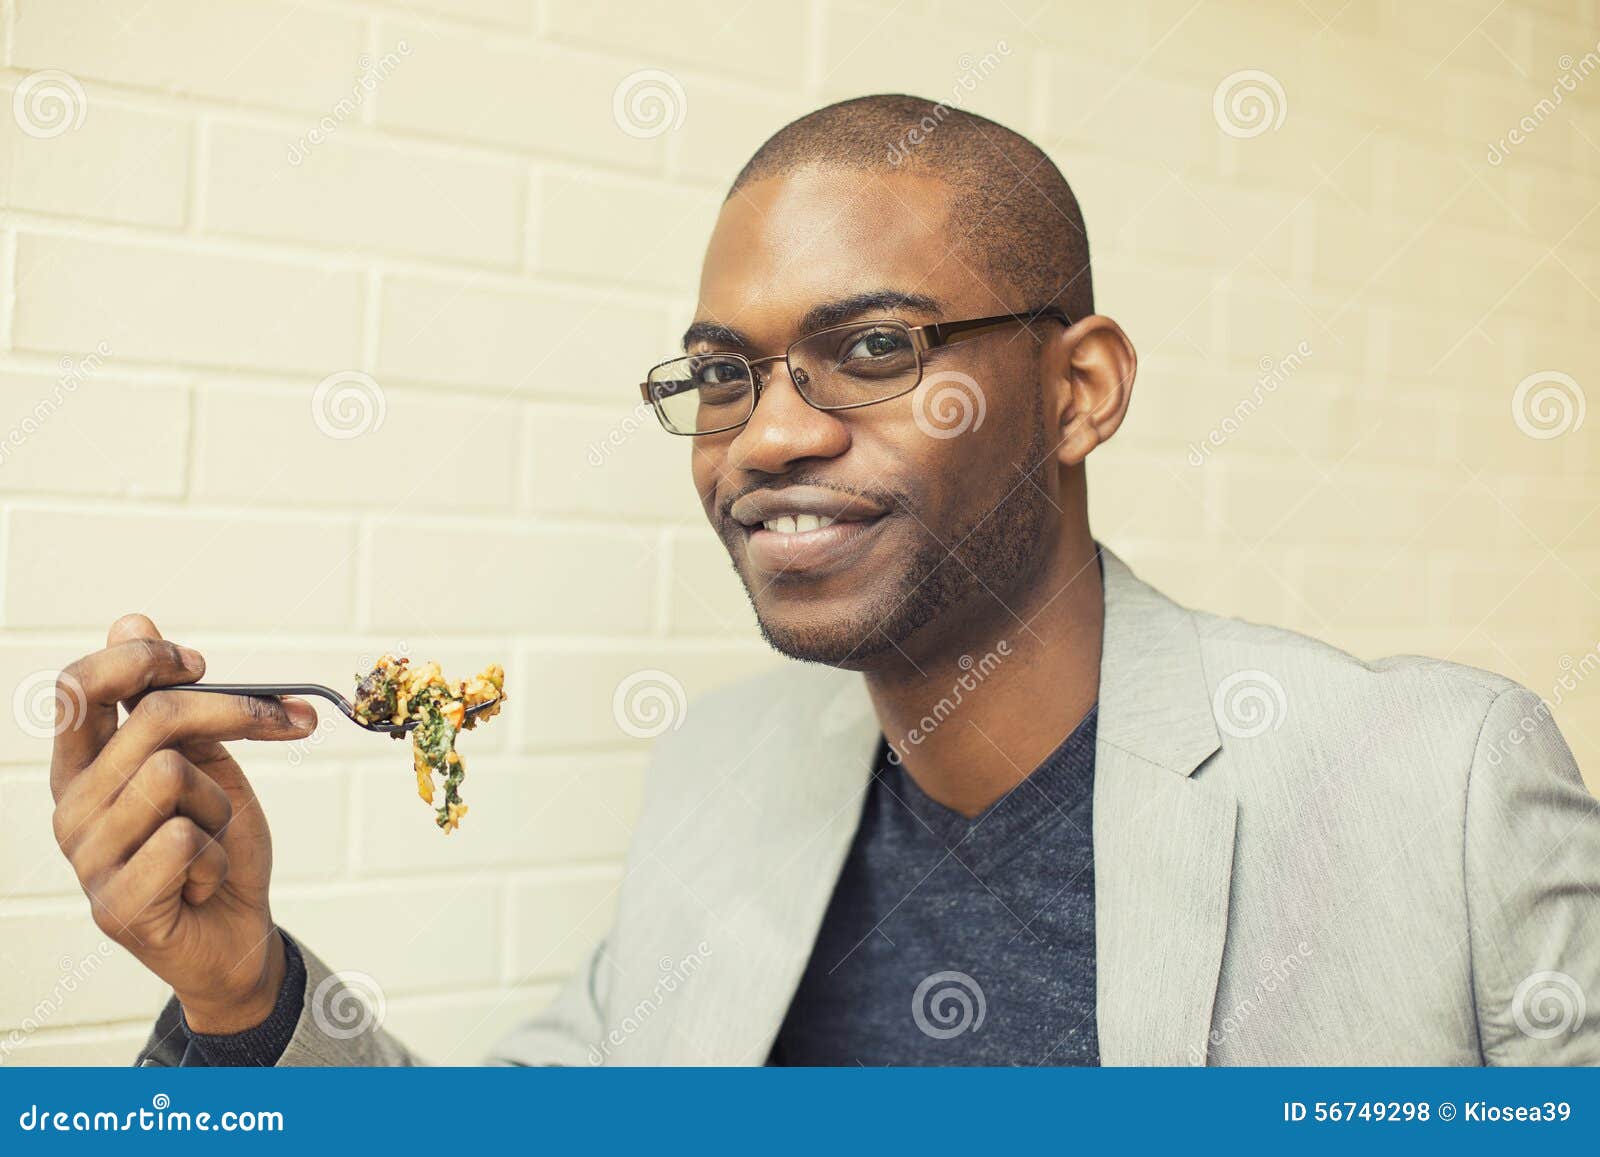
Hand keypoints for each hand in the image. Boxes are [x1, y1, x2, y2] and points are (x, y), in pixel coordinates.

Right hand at [49, 614, 318, 1032]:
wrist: (237, 933)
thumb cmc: (217, 844)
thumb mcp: (205, 761)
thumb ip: (168, 702)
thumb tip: (131, 618)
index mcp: (84, 766)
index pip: (77, 686)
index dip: (141, 659)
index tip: (198, 662)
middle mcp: (71, 808)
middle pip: (152, 719)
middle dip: (234, 712)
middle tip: (280, 719)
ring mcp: (87, 859)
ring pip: (173, 775)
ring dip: (221, 804)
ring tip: (212, 837)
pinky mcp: (116, 905)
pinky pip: (185, 840)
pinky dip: (217, 856)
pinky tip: (202, 880)